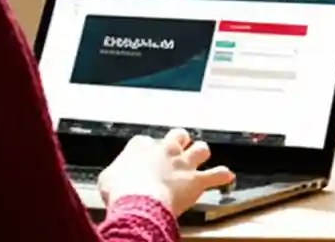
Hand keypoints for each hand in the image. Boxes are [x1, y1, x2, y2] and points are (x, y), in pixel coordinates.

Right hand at [98, 128, 235, 215]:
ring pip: (200, 149)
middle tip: (179, 146)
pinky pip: (216, 175)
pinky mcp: (196, 180)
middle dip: (180, 139)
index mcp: (141, 146)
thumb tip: (113, 179)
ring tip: (201, 156)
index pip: (144, 142)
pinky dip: (222, 175)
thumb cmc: (120, 190)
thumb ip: (114, 174)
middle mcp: (165, 150)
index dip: (145, 149)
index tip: (143, 158)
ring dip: (201, 153)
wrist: (140, 200)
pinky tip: (227, 175)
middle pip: (178, 135)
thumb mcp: (107, 179)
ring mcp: (183, 164)